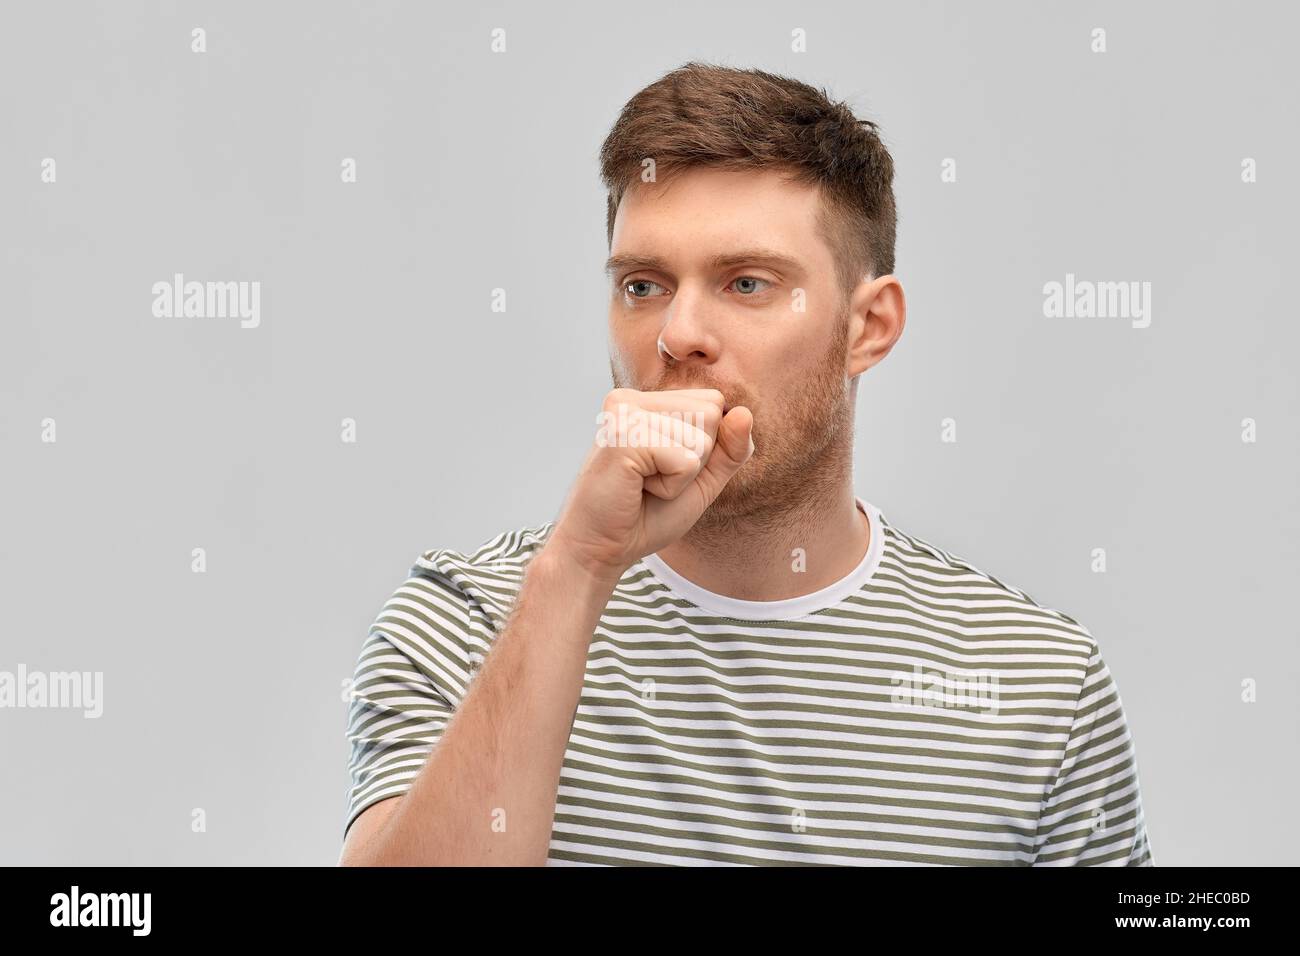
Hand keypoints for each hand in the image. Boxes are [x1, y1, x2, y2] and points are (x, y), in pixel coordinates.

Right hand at [548, 388, 754, 577]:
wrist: (602, 549)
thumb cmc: (647, 515)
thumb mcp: (702, 479)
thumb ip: (730, 448)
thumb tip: (745, 412)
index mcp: (647, 401)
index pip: (714, 403)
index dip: (705, 447)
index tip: (664, 468)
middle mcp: (632, 399)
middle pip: (712, 412)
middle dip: (696, 459)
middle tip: (653, 479)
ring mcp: (625, 413)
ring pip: (701, 437)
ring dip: (682, 476)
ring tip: (643, 484)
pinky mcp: (624, 435)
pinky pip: (685, 460)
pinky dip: (672, 487)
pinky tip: (638, 489)